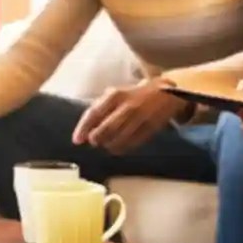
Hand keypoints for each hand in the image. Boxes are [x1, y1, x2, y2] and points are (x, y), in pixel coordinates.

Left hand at [72, 79, 187, 154]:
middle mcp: (127, 106)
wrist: (165, 94)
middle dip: (96, 139)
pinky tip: (118, 148)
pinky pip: (132, 143)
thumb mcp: (116, 94)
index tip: (77, 141)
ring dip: (108, 145)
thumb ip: (100, 108)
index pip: (94, 113)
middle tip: (94, 141)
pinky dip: (122, 148)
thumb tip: (84, 128)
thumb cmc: (133, 95)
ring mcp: (140, 118)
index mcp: (115, 95)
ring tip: (106, 145)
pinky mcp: (150, 128)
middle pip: (105, 129)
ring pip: (118, 138)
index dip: (83, 129)